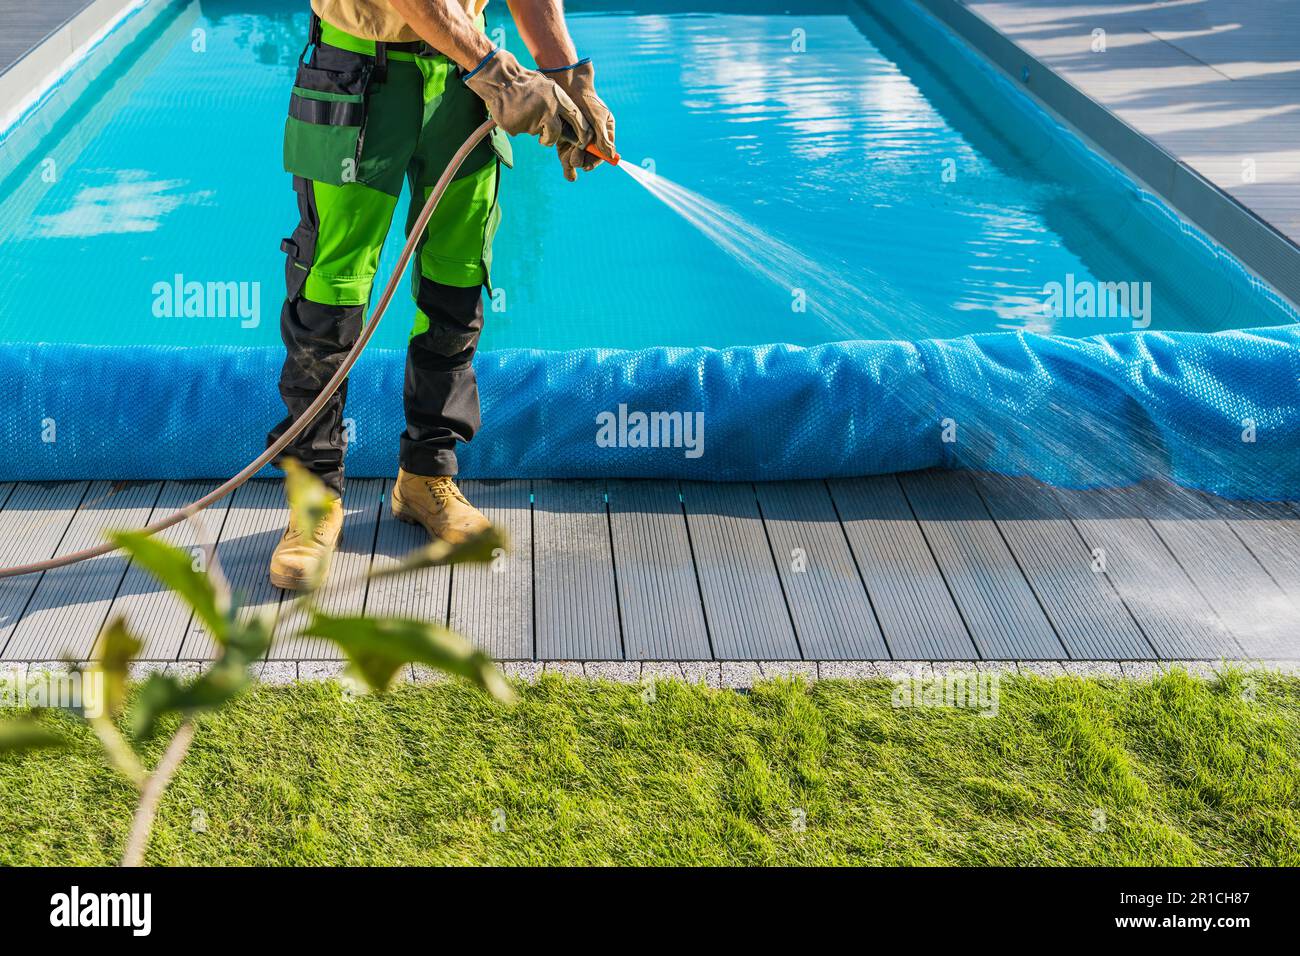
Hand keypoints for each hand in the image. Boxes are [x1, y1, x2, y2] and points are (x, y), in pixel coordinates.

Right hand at [463, 48, 589, 147]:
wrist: (500, 79)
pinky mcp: (519, 127)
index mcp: (558, 98)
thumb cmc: (524, 82)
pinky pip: (521, 130)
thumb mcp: (546, 86)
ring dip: (531, 128)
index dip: (581, 130)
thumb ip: (557, 101)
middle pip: (557, 133)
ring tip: (523, 115)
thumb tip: (571, 118)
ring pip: (537, 132)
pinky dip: (517, 125)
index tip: (583, 139)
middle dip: (551, 139)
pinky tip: (513, 112)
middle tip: (547, 140)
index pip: (576, 118)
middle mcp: (549, 109)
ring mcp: (533, 119)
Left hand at [547, 60, 615, 180]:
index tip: (587, 166)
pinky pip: (566, 154)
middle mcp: (592, 138)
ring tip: (568, 163)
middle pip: (589, 157)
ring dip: (573, 162)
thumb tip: (611, 154)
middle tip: (574, 160)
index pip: (603, 152)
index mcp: (605, 133)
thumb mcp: (598, 118)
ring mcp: (579, 138)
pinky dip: (566, 162)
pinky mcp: (566, 138)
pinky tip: (568, 171)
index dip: (596, 161)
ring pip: (577, 157)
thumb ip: (603, 137)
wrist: (569, 87)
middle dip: (582, 160)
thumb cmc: (587, 100)